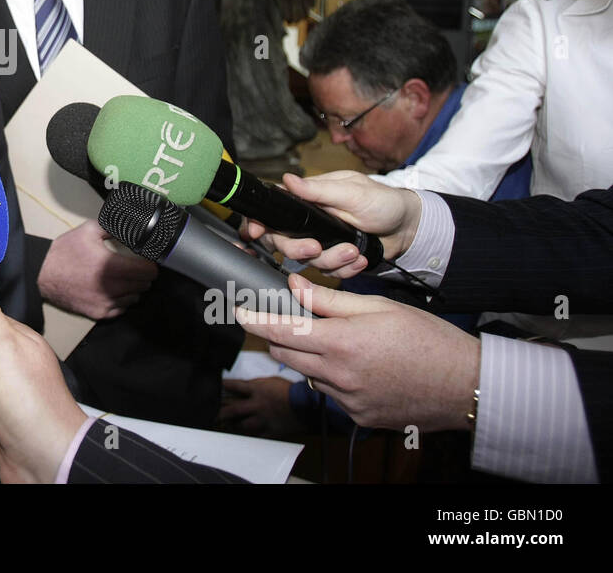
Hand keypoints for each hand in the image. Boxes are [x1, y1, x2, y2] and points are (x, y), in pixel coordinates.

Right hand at [38, 220, 157, 318]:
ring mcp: (106, 303)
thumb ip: (114, 226)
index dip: (150, 264)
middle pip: (144, 285)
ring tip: (123, 278)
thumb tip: (133, 225)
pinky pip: (122, 309)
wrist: (42, 273)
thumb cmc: (65, 251)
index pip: (149, 271)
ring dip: (134, 288)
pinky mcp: (99, 313)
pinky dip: (122, 301)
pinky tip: (114, 290)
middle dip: (142, 275)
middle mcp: (112, 287)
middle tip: (134, 267)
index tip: (145, 260)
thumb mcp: (89, 230)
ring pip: (135, 298)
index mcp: (112, 266)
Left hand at [217, 377, 302, 437]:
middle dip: (221, 412)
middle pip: (233, 409)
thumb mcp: (272, 381)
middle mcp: (256, 405)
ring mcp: (262, 419)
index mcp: (257, 389)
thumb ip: (257, 384)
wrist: (306, 406)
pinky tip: (243, 435)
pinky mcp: (270, 431)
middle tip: (212, 415)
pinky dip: (249, 436)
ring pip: (242, 425)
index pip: (235, 386)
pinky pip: (256, 436)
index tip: (214, 387)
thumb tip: (246, 385)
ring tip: (225, 425)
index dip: (224, 386)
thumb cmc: (290, 391)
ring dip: (233, 425)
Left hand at [236, 274, 479, 432]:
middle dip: (283, 338)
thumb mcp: (378, 307)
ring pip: (309, 375)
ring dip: (311, 359)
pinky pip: (332, 395)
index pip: (281, 332)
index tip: (239, 312)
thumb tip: (295, 286)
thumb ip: (331, 299)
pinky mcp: (359, 417)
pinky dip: (334, 379)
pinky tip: (359, 368)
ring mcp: (349, 401)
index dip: (254, 321)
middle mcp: (339, 376)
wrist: (465, 384)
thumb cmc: (428, 339)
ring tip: (341, 345)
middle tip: (296, 323)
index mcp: (342, 344)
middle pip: (287, 356)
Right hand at [240, 171, 421, 277]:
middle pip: (281, 242)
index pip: (274, 211)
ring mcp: (321, 242)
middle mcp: (309, 222)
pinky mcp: (334, 260)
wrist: (408, 229)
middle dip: (297, 248)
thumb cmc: (384, 202)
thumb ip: (318, 190)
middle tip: (315, 247)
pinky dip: (344, 270)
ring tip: (353, 251)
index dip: (259, 223)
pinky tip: (359, 260)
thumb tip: (287, 180)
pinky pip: (327, 273)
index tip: (256, 232)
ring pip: (306, 261)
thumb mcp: (352, 192)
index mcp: (309, 200)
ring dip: (330, 260)